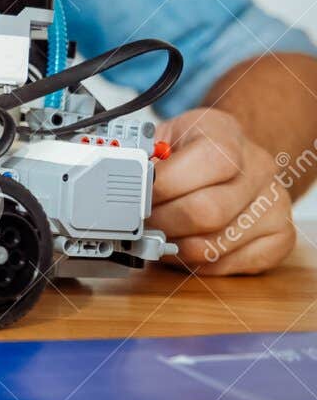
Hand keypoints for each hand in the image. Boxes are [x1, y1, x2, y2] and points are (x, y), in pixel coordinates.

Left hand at [150, 107, 296, 275]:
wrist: (230, 160)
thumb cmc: (189, 152)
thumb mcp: (161, 138)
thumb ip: (142, 158)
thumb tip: (118, 182)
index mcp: (226, 134)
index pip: (206, 162)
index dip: (164, 185)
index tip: (138, 196)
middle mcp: (258, 167)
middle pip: (207, 211)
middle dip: (162, 223)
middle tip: (144, 223)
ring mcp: (274, 203)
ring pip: (214, 245)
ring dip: (175, 247)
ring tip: (161, 235)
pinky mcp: (281, 237)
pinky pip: (230, 265)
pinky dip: (197, 264)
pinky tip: (186, 245)